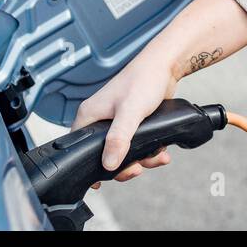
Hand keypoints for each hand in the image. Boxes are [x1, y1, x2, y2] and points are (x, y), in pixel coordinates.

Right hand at [71, 44, 179, 188]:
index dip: (90, 166)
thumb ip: (118, 138)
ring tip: (156, 157)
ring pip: (122, 152)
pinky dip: (147, 150)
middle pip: (104, 155)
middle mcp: (100, 120)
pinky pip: (135, 145)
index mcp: (90, 116)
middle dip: (123, 166)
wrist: (165, 66)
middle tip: (137, 169)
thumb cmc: (143, 80)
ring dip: (140, 159)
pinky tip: (160, 151)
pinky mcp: (131, 123)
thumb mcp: (130, 112)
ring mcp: (115, 122)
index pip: (80, 148)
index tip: (104, 180)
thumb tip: (108, 164)